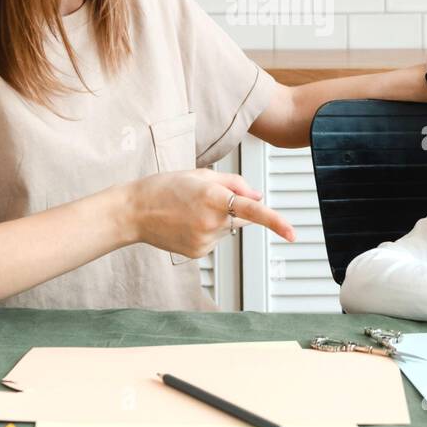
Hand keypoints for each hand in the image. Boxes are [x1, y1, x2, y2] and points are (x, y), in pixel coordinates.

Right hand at [126, 168, 295, 258]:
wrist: (134, 212)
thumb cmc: (165, 187)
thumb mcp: (200, 174)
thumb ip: (234, 182)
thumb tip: (258, 195)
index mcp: (211, 196)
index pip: (252, 209)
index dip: (275, 221)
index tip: (292, 233)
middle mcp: (210, 221)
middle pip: (242, 217)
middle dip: (234, 208)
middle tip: (204, 199)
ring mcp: (204, 240)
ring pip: (228, 229)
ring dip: (218, 219)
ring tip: (188, 211)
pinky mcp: (198, 252)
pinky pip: (215, 240)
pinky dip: (207, 231)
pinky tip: (185, 224)